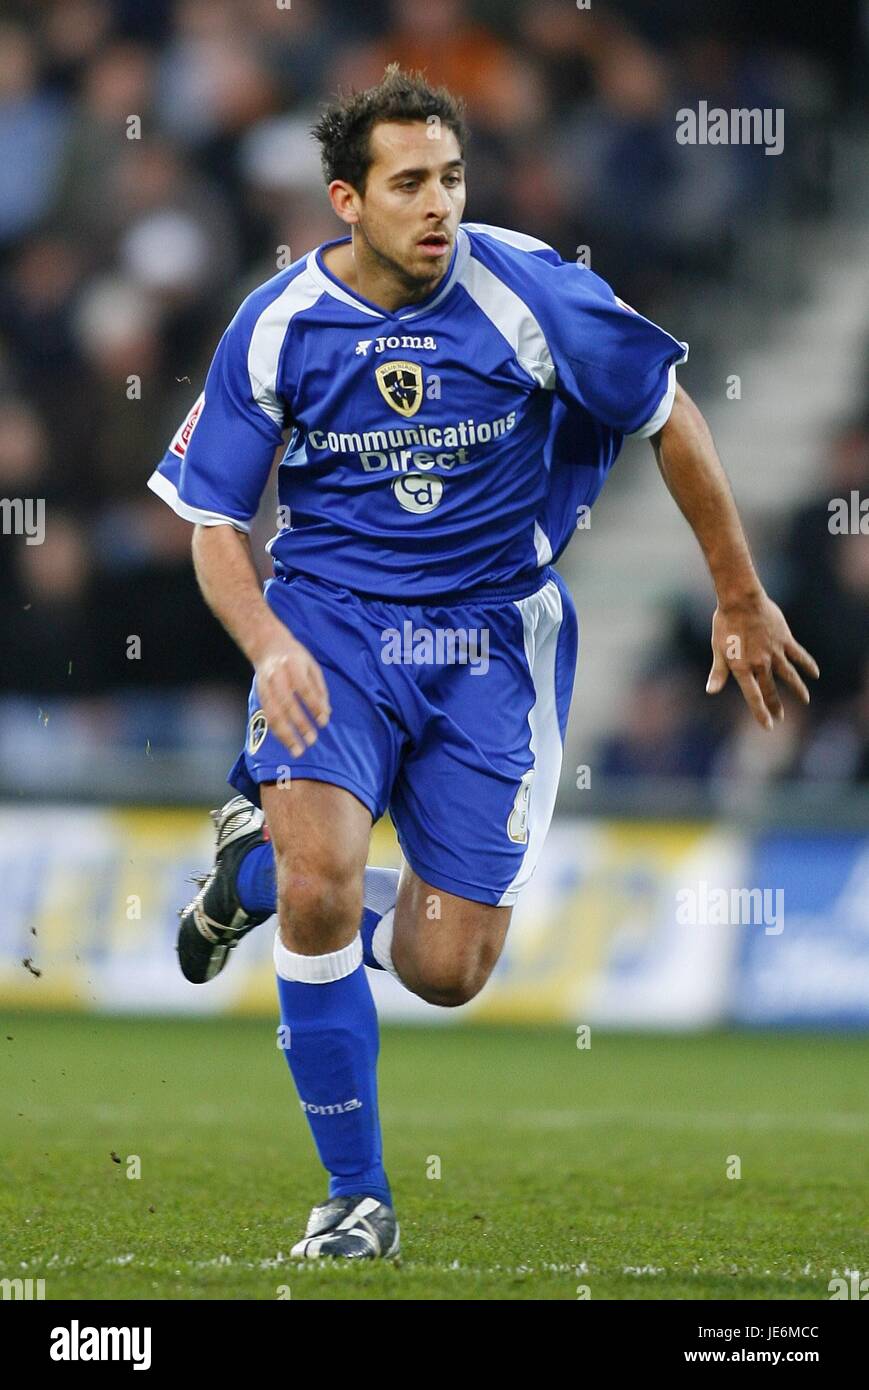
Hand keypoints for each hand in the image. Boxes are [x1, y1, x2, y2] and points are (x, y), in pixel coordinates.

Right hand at [256, 637, 330, 757]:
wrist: (266, 644)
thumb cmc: (295, 657)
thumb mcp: (312, 666)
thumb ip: (319, 689)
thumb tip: (326, 714)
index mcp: (293, 665)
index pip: (305, 689)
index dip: (314, 706)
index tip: (323, 722)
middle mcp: (276, 675)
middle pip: (286, 703)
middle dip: (299, 724)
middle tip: (311, 741)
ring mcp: (264, 685)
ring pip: (272, 713)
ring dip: (284, 734)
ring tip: (296, 750)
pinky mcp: (258, 694)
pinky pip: (266, 715)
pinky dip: (275, 730)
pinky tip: (285, 741)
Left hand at [706, 592, 818, 729]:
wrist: (741, 601)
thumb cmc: (725, 624)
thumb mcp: (718, 649)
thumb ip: (718, 672)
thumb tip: (711, 691)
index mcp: (742, 668)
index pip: (753, 697)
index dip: (760, 712)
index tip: (768, 726)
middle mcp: (760, 664)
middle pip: (770, 690)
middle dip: (775, 705)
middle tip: (780, 718)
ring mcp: (774, 652)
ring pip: (788, 675)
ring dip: (797, 688)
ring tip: (805, 700)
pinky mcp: (785, 640)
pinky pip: (799, 655)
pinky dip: (807, 665)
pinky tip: (815, 673)